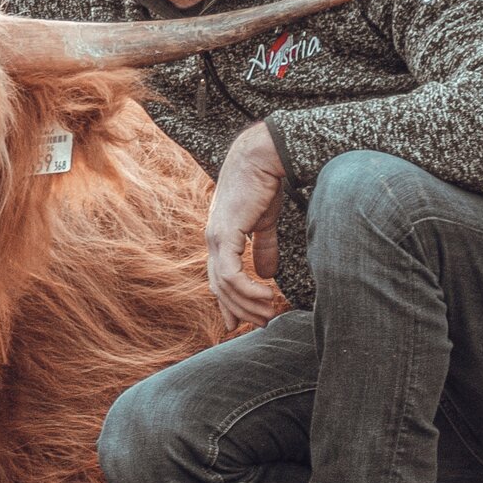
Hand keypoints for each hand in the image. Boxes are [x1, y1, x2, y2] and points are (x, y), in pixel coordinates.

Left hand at [205, 123, 286, 327]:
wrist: (261, 158)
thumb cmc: (263, 185)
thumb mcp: (264, 223)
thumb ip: (264, 248)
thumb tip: (267, 274)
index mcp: (220, 238)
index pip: (219, 279)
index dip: (229, 303)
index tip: (243, 323)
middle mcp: (213, 241)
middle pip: (220, 288)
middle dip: (240, 310)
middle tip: (263, 324)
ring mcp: (216, 238)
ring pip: (225, 285)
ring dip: (247, 304)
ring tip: (269, 312)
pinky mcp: (225, 235)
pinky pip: (231, 274)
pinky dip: (247, 290)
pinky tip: (266, 295)